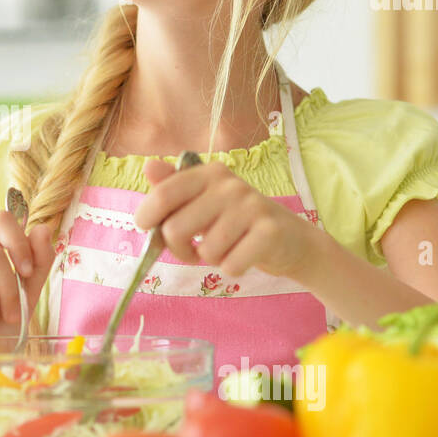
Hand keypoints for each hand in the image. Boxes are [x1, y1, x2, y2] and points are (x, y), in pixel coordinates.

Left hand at [133, 159, 316, 279]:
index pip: (164, 194)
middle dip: (178, 249)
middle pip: (176, 229)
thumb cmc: (236, 221)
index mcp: (210, 174)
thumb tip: (148, 168)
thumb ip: (173, 188)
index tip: (147, 228)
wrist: (290, 239)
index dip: (146, 215)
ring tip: (225, 248)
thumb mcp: (203, 201)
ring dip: (210, 259)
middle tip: (192, 250)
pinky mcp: (269, 233)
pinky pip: (230, 265)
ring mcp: (252, 207)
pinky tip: (244, 256)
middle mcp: (231, 186)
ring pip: (205, 251)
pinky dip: (232, 268)